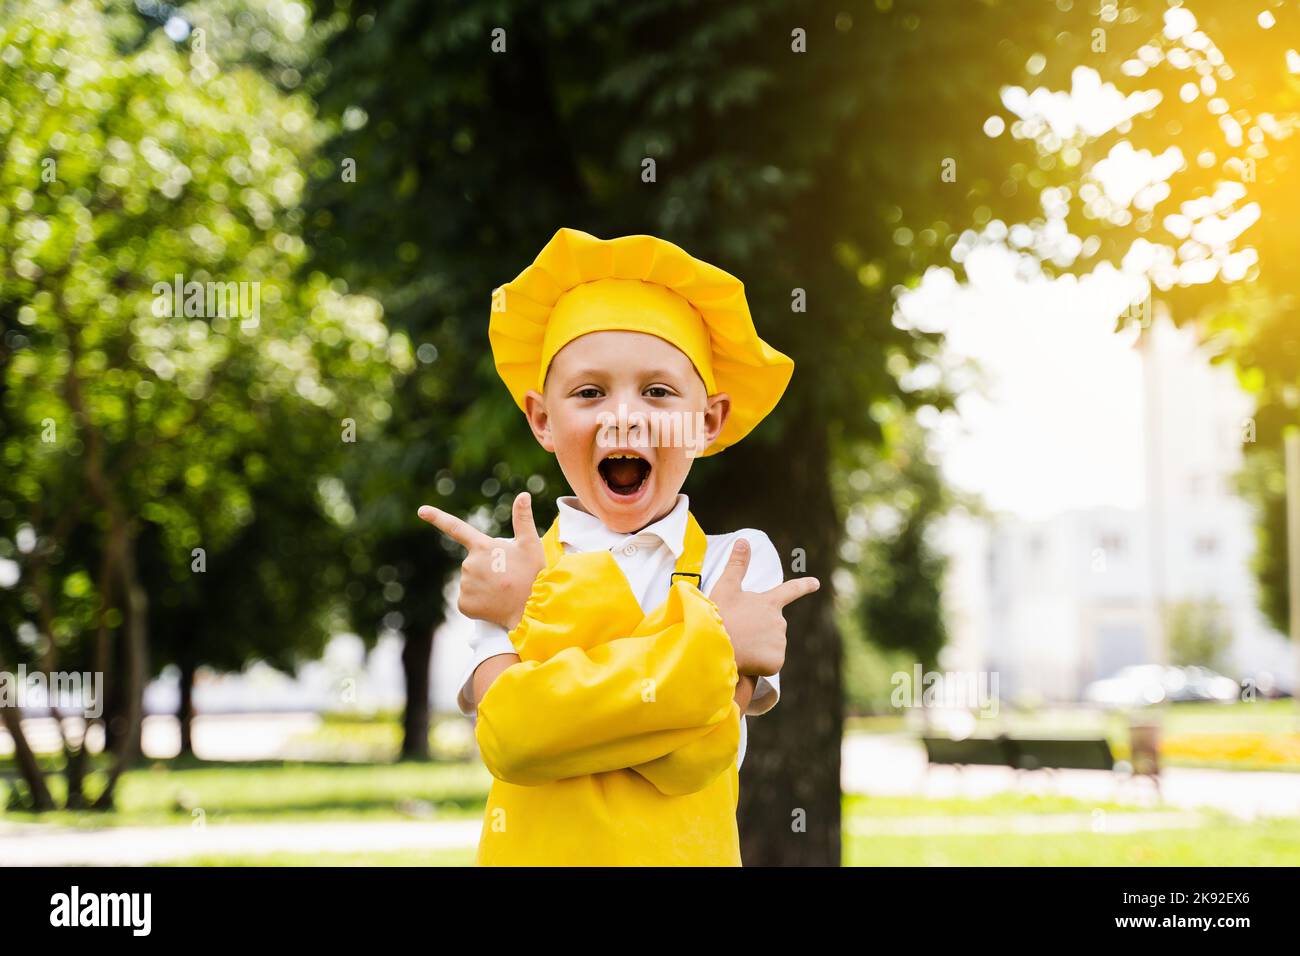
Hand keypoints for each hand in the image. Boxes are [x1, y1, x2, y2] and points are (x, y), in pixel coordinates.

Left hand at [418, 492, 545, 631]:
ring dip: (483, 586)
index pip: (456, 528)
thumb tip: (523, 495)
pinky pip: (468, 600)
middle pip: (472, 564)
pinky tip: (493, 603)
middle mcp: (469, 564)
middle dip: (486, 570)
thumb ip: (523, 519)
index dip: (438, 518)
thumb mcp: (531, 545)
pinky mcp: (464, 604)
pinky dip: (478, 603)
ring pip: (471, 583)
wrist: (533, 609)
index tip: (422, 511)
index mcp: (482, 547)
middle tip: (506, 578)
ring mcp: (465, 585)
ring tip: (502, 592)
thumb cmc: (533, 575)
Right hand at [707, 538, 818, 676]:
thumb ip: (737, 565)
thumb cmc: (718, 614)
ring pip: (771, 645)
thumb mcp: (725, 588)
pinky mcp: (776, 660)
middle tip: (738, 633)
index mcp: (769, 602)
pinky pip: (770, 664)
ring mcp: (779, 641)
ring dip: (758, 648)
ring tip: (739, 646)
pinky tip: (745, 661)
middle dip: (759, 631)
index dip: (803, 586)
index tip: (816, 583)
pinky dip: (760, 665)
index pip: (791, 590)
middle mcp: (779, 621)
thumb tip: (743, 540)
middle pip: (773, 626)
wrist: (713, 645)